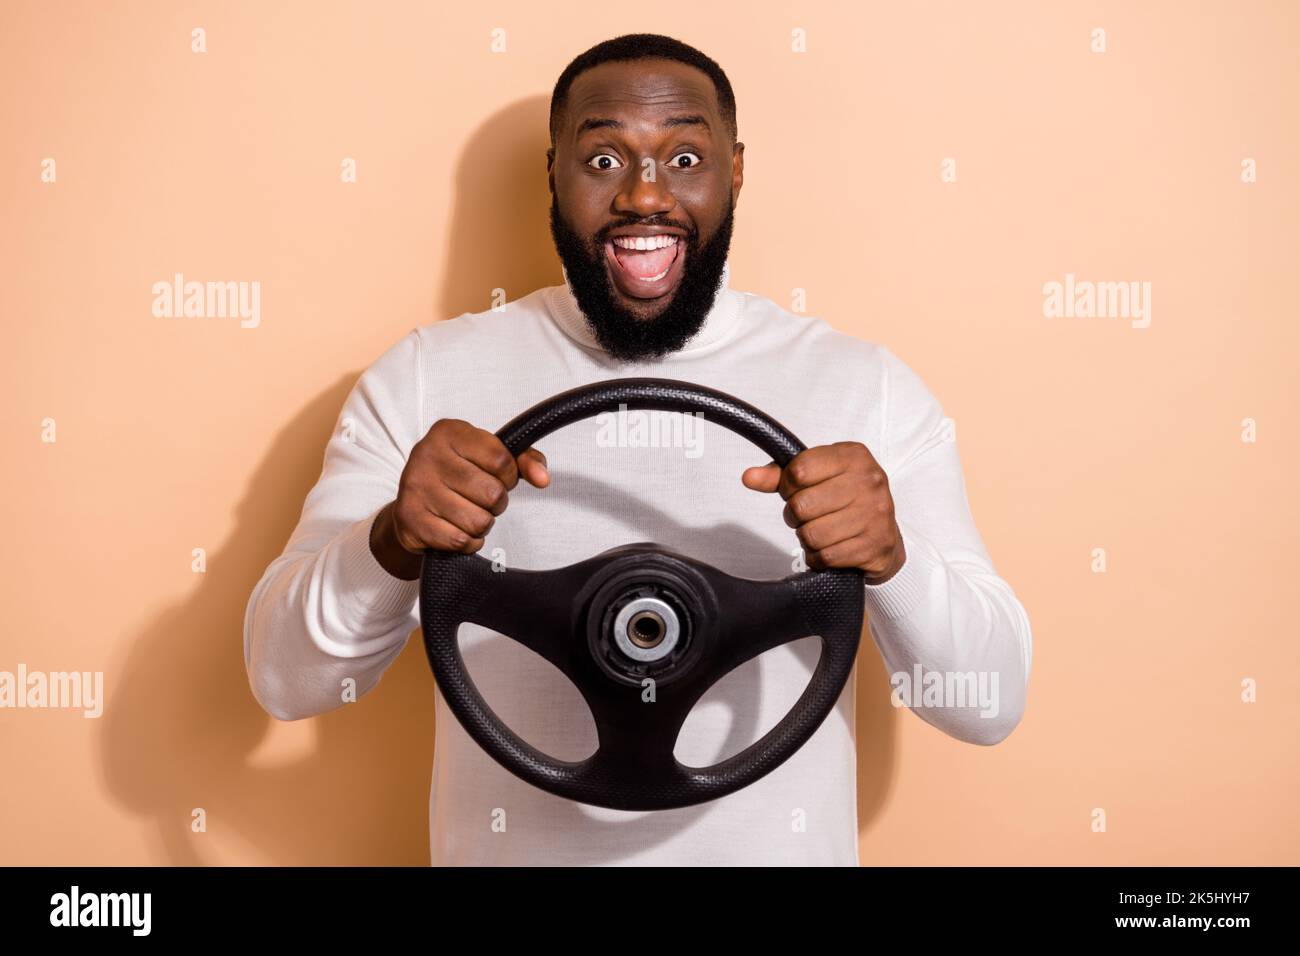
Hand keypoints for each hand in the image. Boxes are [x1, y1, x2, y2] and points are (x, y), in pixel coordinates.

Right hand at [370, 419, 548, 578]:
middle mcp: (427, 454)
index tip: (500, 477)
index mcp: (449, 432)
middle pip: (492, 493)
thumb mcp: (490, 456)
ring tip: (468, 514)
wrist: (412, 503)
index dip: (510, 476)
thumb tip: (542, 478)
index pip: (502, 460)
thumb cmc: (458, 475)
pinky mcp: (410, 518)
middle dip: (496, 503)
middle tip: (481, 499)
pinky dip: (466, 542)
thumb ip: (523, 460)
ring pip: (478, 521)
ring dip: (481, 524)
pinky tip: (456, 528)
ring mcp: (415, 486)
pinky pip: (459, 540)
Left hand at [741, 441, 904, 583]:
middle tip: (807, 516)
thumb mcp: (818, 476)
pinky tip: (829, 548)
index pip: (798, 470)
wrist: (885, 535)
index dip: (787, 486)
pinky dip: (819, 557)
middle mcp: (870, 481)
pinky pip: (826, 556)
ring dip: (807, 538)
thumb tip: (749, 477)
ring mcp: (876, 514)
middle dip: (795, 516)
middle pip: (802, 505)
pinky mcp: (875, 545)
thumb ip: (782, 475)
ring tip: (819, 531)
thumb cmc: (846, 499)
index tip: (796, 490)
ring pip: (812, 534)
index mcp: (853, 456)